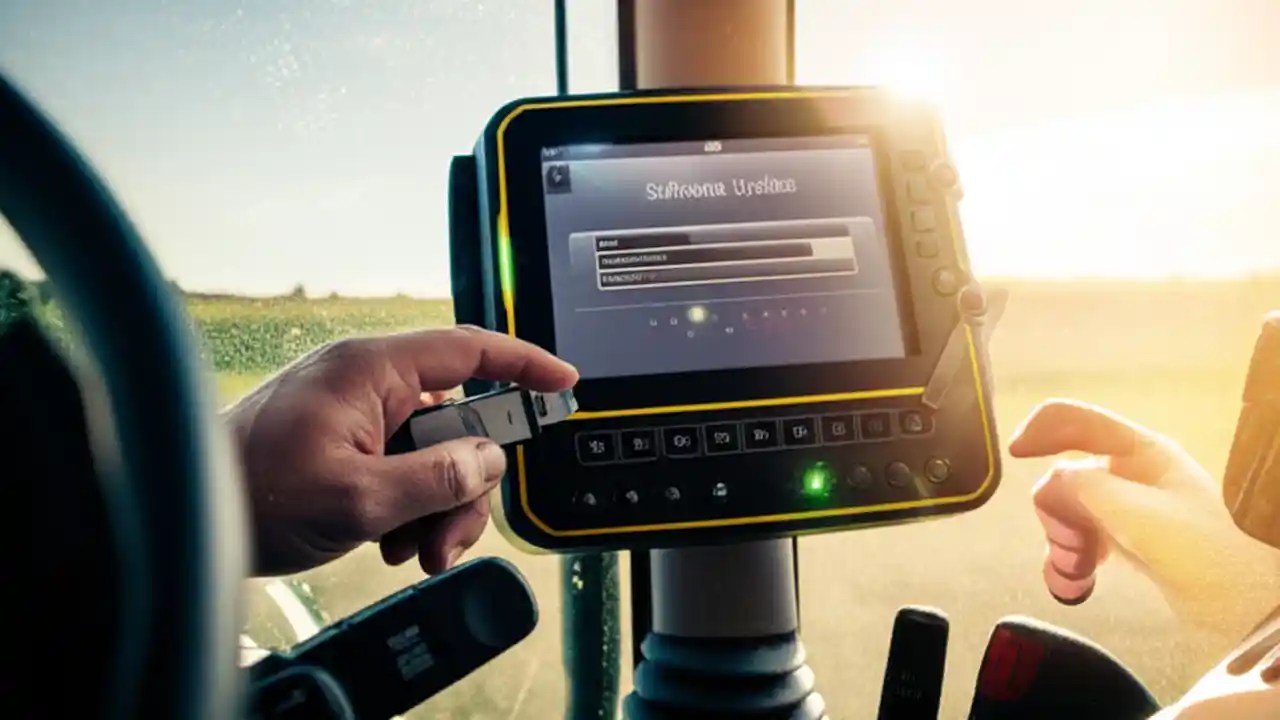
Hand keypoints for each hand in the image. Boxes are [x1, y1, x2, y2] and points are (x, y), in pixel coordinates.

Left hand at [224, 326, 577, 576]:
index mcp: (373, 370)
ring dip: (438, 507)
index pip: (469, 351)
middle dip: (466, 485)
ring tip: (410, 549)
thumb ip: (436, 478)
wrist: (188, 519)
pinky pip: (408, 467)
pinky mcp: (349, 442)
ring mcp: (359, 414)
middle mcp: (370, 383)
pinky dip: (411, 508)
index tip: (563, 382)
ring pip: (437, 454)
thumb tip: (488, 463)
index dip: (523, 365)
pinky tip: (389, 540)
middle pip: (460, 422)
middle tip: (448, 537)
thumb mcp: (358, 497)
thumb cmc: (252, 493)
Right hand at [1010, 399, 1279, 637]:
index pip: (1080, 421)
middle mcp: (1130, 474)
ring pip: (1066, 512)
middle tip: (1072, 543)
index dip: (1044, 427)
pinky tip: (1077, 581)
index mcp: (1142, 452)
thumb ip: (1087, 488)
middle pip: (1064, 474)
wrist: (1245, 610)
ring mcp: (1125, 509)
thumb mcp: (1140, 514)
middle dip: (1056, 510)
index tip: (1016, 453)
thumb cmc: (1205, 552)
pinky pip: (1077, 541)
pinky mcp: (1123, 543)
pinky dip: (1069, 560)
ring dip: (1062, 541)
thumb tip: (1050, 482)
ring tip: (1079, 569)